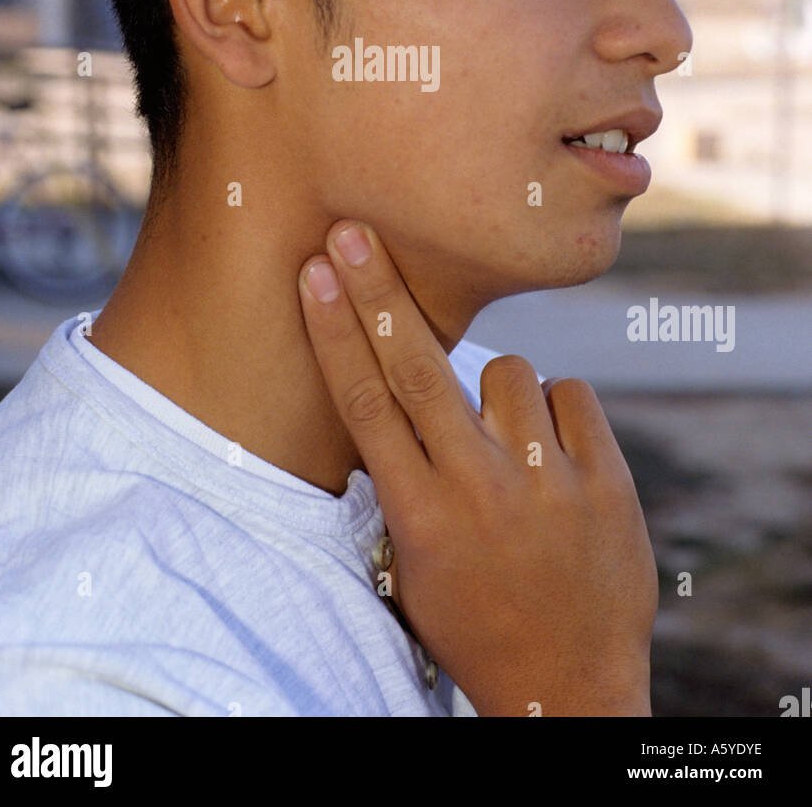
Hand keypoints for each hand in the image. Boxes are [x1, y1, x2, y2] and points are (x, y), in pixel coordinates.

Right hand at [298, 219, 657, 716]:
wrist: (572, 684)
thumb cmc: (476, 621)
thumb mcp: (415, 563)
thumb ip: (403, 481)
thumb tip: (388, 393)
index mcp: (420, 513)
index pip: (364, 403)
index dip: (334, 330)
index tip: (312, 273)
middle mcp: (479, 489)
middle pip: (418, 368)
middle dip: (378, 293)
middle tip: (354, 233)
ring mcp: (547, 482)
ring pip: (508, 371)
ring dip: (498, 390)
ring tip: (507, 447)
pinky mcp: (606, 480)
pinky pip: (569, 393)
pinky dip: (553, 411)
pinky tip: (552, 455)